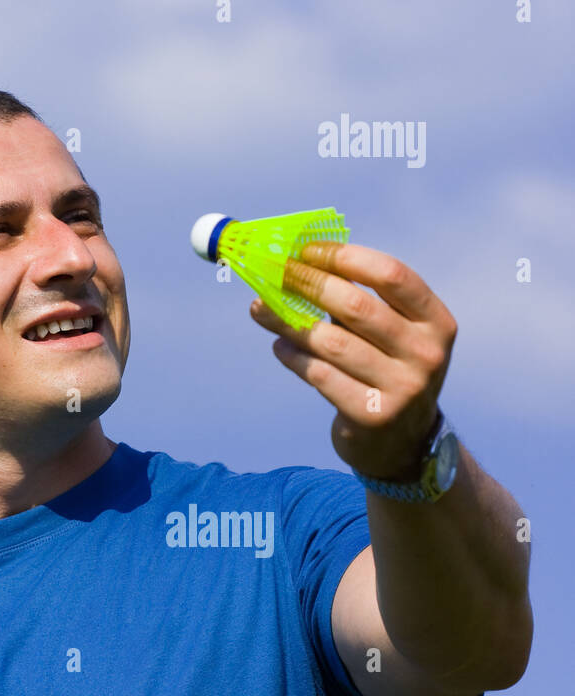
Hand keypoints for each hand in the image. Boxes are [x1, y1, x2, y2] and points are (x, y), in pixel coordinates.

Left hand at [249, 242, 457, 481]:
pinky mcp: (373, 415)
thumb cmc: (386, 370)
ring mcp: (403, 388)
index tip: (305, 250)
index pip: (391, 275)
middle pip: (356, 306)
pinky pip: (320, 375)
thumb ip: (357, 302)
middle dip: (307, 283)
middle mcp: (426, 353)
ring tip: (260, 309)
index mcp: (436, 322)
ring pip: (330, 341)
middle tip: (274, 273)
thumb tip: (294, 264)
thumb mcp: (392, 335)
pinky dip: (292, 356)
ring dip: (287, 320)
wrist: (402, 445)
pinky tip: (279, 346)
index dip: (344, 257)